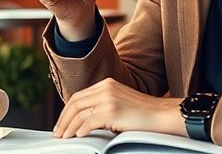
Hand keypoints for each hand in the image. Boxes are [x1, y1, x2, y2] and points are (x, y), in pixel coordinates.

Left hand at [53, 78, 184, 137]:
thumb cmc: (143, 114)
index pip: (78, 96)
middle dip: (64, 119)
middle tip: (58, 132)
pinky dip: (81, 130)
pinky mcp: (112, 111)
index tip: (62, 123)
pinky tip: (79, 136)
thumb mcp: (119, 103)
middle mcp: (105, 88)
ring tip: (65, 137)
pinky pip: (89, 121)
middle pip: (75, 103)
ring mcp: (109, 98)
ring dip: (69, 127)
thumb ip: (102, 106)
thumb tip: (83, 121)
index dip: (66, 111)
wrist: (162, 115)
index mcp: (106, 84)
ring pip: (79, 113)